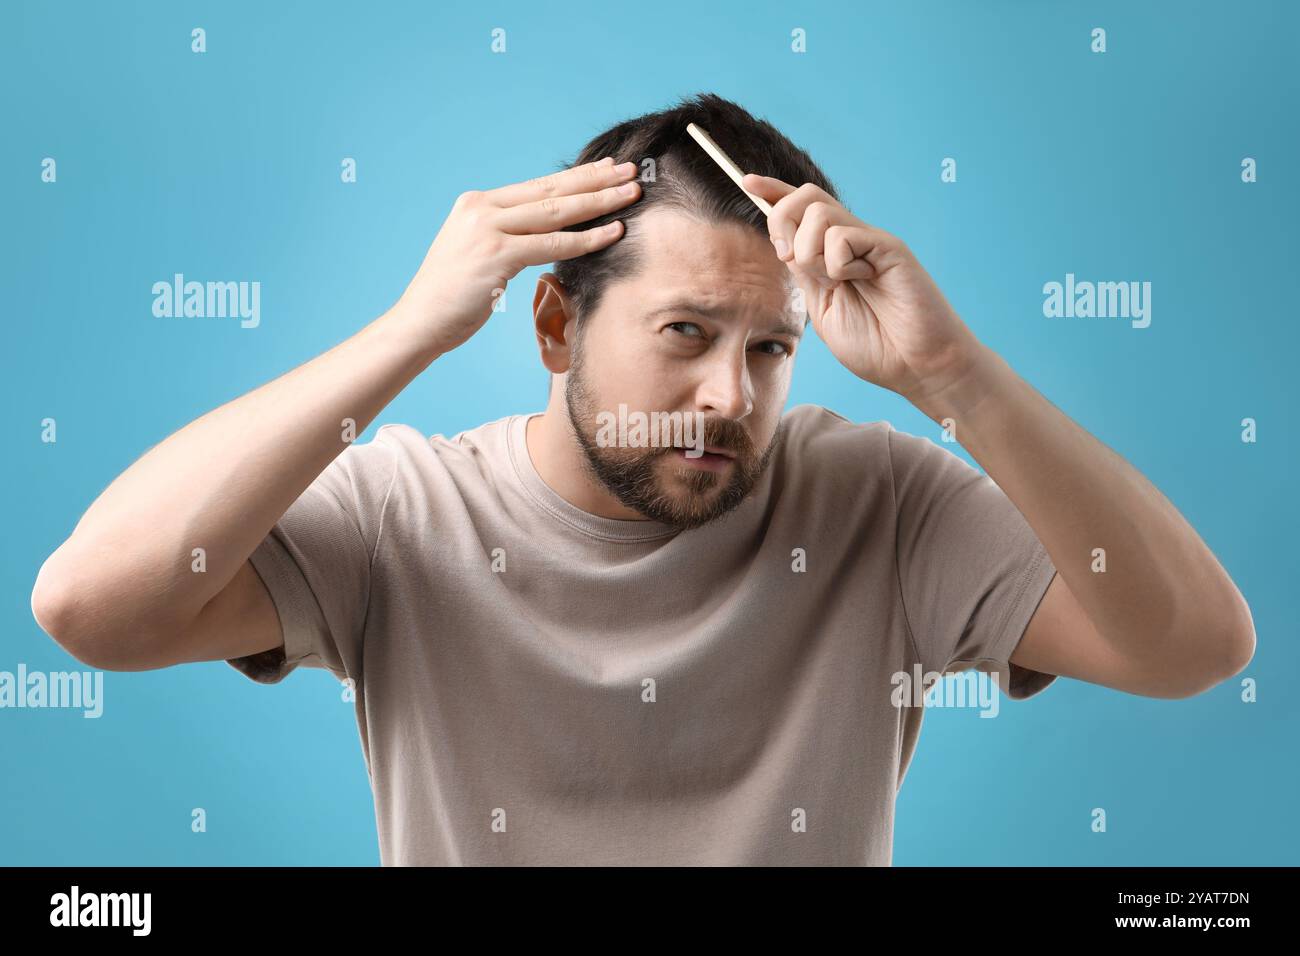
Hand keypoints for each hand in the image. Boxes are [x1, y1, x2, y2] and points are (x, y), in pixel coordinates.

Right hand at [394, 158, 642, 356]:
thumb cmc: (452, 295)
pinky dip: (587, 238)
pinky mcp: (496, 255)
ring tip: (631, 194)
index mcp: (476, 203)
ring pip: (556, 212)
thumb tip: (544, 229)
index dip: (576, 176)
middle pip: (551, 189)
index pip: (537, 185)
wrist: (421, 321)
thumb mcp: (477, 252)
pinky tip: (613, 232)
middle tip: (631, 171)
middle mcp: (481, 208)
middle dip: (595, 179)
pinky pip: (552, 244)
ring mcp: (487, 229)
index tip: (607, 168)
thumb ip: (505, 235)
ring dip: (599, 202)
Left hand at [741, 172, 985, 406]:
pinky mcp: (888, 247)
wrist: (918, 367)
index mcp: (832, 256)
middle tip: (790, 259)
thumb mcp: (824, 310)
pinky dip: (838, 263)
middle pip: (804, 197)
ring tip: (834, 281)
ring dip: (810, 252)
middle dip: (783, 222)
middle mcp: (851, 241)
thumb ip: (805, 276)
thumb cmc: (877, 347)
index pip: (800, 211)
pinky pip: (843, 236)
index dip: (774, 193)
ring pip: (818, 212)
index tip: (747, 182)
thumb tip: (784, 243)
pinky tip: (860, 281)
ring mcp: (870, 242)